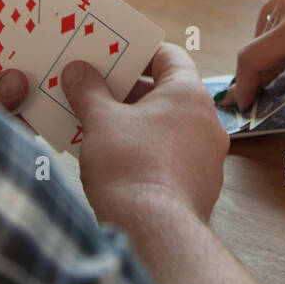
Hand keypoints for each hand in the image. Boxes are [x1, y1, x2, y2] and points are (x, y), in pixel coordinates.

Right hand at [61, 43, 227, 224]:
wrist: (153, 232)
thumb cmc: (130, 166)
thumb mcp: (100, 120)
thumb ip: (88, 89)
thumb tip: (77, 70)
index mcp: (188, 95)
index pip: (168, 56)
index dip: (137, 51)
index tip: (111, 54)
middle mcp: (207, 122)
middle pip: (166, 92)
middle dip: (128, 90)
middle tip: (96, 87)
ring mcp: (207, 157)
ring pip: (168, 126)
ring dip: (136, 121)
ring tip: (98, 122)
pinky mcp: (199, 186)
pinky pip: (171, 155)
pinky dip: (147, 149)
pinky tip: (116, 157)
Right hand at [233, 0, 284, 108]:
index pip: (251, 60)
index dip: (243, 85)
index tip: (245, 103)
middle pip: (257, 42)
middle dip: (258, 70)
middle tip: (267, 92)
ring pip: (267, 23)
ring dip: (269, 47)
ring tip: (284, 67)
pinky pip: (281, 5)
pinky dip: (280, 26)